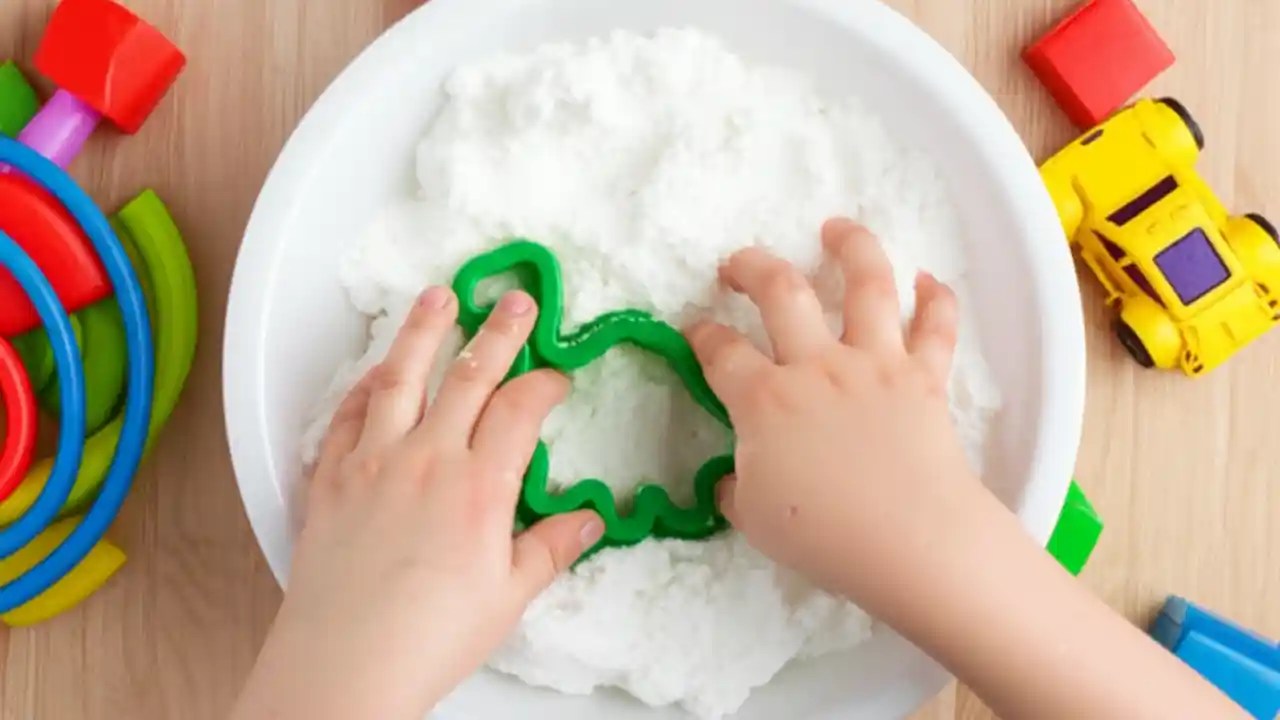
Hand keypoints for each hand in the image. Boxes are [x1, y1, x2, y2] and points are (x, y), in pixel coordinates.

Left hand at [232, 288, 602, 719]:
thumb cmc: (429, 637)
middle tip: (514, 299)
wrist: (345, 662)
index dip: (544, 382)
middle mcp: (427, 459)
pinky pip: (348, 415)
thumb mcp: (508, 596)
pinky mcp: (330, 477)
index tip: (556, 376)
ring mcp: (373, 462)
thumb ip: (549, 548)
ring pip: (401, 377)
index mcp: (479, 486)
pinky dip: (365, 385)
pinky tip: (378, 371)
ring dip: (423, 331)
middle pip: (470, 375)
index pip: (521, 409)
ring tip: (438, 296)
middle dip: (498, 331)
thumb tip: (587, 520)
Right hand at [688, 217, 976, 611]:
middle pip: (781, 291)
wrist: (911, 542)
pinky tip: (928, 278)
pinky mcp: (924, 378)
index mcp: (765, 399)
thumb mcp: (755, 518)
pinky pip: (936, 327)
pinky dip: (936, 299)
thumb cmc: (824, 535)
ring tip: (837, 227)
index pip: (721, 351)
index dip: (700, 334)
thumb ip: (737, 488)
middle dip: (752, 266)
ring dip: (852, 246)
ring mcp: (875, 365)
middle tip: (738, 263)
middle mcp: (817, 366)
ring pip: (866, 284)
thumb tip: (731, 479)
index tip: (694, 329)